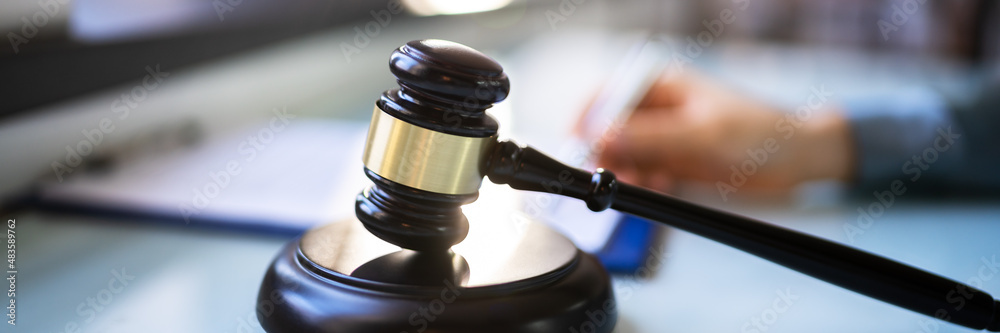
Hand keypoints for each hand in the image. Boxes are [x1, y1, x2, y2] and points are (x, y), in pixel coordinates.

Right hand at [595, 71, 853, 194]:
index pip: (608, 93)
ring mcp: (663, 135)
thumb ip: (651, 137)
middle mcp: (657, 107)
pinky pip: (641, 170)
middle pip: (609, 126)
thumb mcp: (702, 134)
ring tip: (643, 182)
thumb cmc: (758, 132)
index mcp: (662, 84)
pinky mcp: (672, 159)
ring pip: (622, 152)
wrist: (794, 159)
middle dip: (606, 151)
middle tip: (612, 173)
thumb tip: (602, 137)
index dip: (589, 116)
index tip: (582, 143)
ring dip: (625, 170)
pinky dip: (643, 180)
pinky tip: (661, 184)